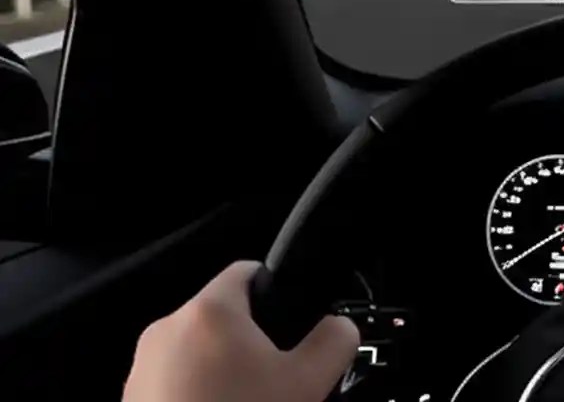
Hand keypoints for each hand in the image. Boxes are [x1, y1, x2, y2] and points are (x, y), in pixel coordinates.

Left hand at [123, 261, 358, 401]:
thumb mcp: (307, 383)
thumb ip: (333, 341)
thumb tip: (337, 326)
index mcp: (210, 311)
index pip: (249, 271)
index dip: (278, 291)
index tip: (292, 328)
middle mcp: (167, 328)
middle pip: (224, 317)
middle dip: (251, 343)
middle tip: (274, 381)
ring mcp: (141, 366)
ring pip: (198, 352)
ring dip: (222, 370)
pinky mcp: (130, 398)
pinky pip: (174, 382)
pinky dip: (196, 395)